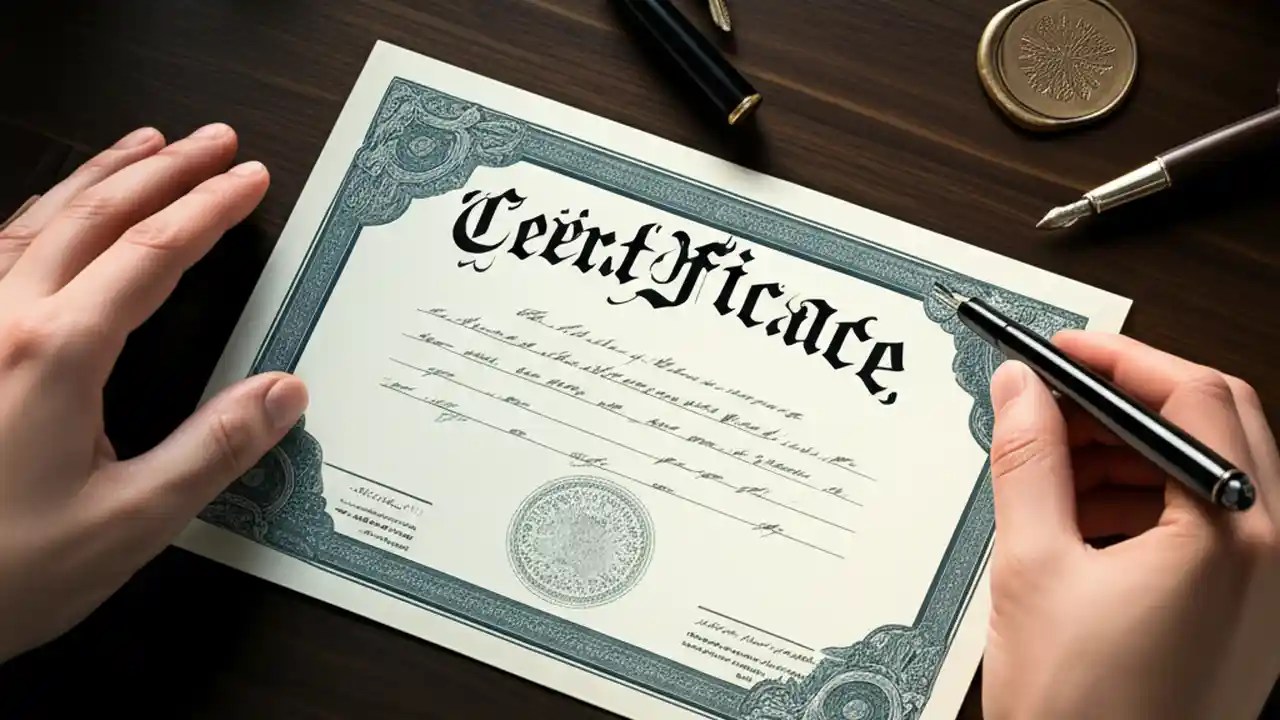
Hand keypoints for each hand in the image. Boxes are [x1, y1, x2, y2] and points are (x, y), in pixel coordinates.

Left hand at [0, 125, 307, 660]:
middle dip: (163, 169)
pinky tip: (57, 214)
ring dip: (99, 175)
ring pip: (37, 221)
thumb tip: (285, 393)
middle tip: (216, 140)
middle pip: (94, 216)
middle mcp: (4, 321)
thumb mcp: (130, 522)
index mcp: (56, 354)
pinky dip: (44, 214)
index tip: (250, 179)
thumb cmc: (5, 572)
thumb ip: (214, 449)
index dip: (208, 208)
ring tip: (146, 145)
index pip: (151, 254)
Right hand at [982, 331, 1279, 718]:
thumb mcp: (1032, 568)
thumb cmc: (1081, 714)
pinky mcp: (1246, 613)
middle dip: (1124, 399)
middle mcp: (1272, 554)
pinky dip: (1146, 499)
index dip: (1115, 357)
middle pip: (1214, 423)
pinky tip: (1078, 514)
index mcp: (1231, 534)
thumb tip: (1019, 389)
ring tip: (1050, 458)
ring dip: (1131, 449)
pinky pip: (1208, 522)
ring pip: (1211, 471)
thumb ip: (1028, 460)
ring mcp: (1267, 589)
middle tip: (1050, 397)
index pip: (1189, 395)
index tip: (1056, 348)